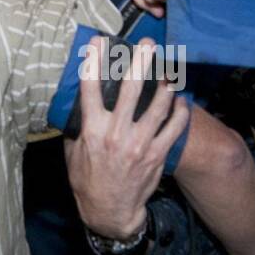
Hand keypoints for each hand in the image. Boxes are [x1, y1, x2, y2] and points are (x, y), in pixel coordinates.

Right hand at [63, 36, 189, 238]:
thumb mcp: (73, 154)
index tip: (97, 42)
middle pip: (131, 89)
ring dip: (166, 83)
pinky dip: (180, 111)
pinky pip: (175, 126)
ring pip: (159, 105)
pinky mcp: (158, 154)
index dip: (93, 62)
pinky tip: (180, 100)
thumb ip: (78, 128)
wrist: (110, 212)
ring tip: (170, 69)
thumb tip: (80, 104)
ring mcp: (140, 144)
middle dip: (140, 62)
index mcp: (92, 131)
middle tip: (148, 44)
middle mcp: (117, 134)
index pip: (90, 90)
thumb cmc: (88, 182)